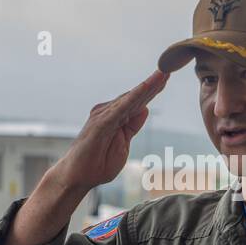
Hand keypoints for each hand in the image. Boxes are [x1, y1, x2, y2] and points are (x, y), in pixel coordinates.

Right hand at [49, 70, 168, 193]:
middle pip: (135, 96)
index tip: (166, 77)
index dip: (152, 90)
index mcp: (116, 118)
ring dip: (146, 86)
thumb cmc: (97, 163)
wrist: (76, 177)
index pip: (137, 101)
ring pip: (130, 98)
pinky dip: (133, 97)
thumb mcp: (123, 145)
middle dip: (153, 83)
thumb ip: (132, 127)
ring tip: (162, 74)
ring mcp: (103, 116)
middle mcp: (108, 112)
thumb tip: (144, 109)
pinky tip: (145, 88)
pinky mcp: (100, 123)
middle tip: (169, 68)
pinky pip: (120, 108)